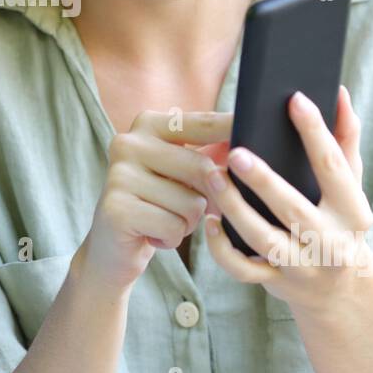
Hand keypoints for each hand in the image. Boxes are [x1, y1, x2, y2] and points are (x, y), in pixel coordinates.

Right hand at [78, 110, 231, 293]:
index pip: (204, 124)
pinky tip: (152, 236)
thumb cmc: (156, 206)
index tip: (260, 131)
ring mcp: (119, 175)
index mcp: (147, 124)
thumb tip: (248, 143)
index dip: (234, 131)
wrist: (111, 249)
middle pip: (202, 168)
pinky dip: (172, 239)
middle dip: (208, 198)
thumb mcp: (182, 175)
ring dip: (188, 222)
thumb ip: (210, 154)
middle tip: (188, 208)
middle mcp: (128, 142)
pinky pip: (174, 226)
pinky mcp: (116, 209)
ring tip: (164, 221)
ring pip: (192, 203)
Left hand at [203, 86, 372, 315]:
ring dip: (235, 208)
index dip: (315, 132)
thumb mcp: (351, 187)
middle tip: (236, 151)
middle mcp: (331, 242)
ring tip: (213, 178)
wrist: (340, 292)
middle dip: (264, 180)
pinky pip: (243, 269)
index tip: (295, 99)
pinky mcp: (276, 282)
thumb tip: (338, 93)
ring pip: (263, 239)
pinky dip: (222, 248)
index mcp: (353, 211)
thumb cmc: (340, 224)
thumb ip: (345, 140)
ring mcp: (302, 267)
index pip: (333, 166)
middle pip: (294, 208)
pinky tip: (209, 220)